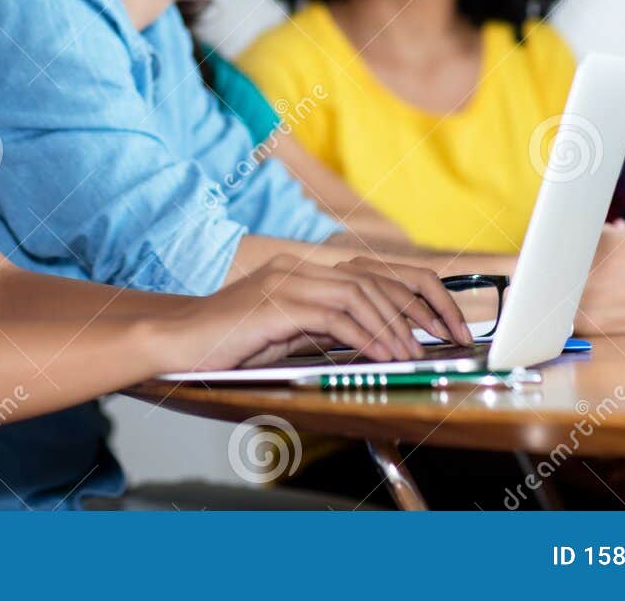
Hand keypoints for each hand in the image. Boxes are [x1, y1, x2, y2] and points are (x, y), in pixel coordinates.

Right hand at [157, 254, 470, 372]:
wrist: (175, 342)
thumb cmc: (226, 343)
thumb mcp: (286, 334)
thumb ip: (324, 330)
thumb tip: (373, 342)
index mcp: (304, 271)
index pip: (374, 272)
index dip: (416, 294)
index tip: (445, 322)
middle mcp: (300, 268)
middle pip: (376, 277)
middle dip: (421, 307)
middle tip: (449, 336)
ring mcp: (288, 282)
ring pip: (361, 293)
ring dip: (395, 325)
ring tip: (415, 353)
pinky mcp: (277, 304)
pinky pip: (335, 317)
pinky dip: (366, 336)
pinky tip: (382, 355)